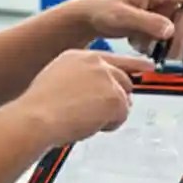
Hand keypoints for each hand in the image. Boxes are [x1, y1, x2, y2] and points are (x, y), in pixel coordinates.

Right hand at [14, 49, 154, 145]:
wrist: (36, 118)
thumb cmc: (38, 108)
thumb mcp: (56, 81)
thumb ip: (79, 81)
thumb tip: (93, 94)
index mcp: (79, 56)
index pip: (112, 59)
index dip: (132, 65)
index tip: (147, 67)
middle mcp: (95, 62)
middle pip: (124, 81)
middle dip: (115, 100)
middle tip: (97, 114)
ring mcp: (107, 78)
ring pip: (123, 101)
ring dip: (110, 115)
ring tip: (84, 119)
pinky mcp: (115, 97)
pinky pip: (122, 116)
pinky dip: (109, 125)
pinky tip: (88, 123)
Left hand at [75, 0, 182, 58]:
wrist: (88, 18)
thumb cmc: (102, 10)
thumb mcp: (122, 17)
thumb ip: (147, 23)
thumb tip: (169, 29)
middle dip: (178, 38)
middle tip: (170, 53)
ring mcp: (157, 9)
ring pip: (176, 29)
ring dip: (163, 42)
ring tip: (142, 43)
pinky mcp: (154, 21)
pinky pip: (165, 36)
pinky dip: (154, 44)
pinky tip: (137, 42)